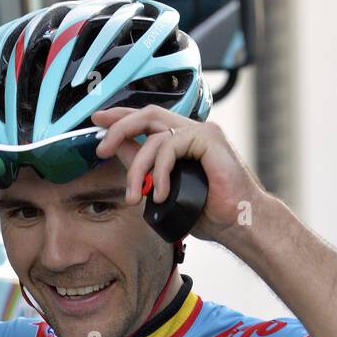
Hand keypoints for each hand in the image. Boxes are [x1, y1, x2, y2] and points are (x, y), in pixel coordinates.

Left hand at [91, 104, 261, 245]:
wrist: (238, 222)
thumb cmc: (210, 211)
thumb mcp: (165, 188)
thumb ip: (146, 168)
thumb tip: (120, 153)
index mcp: (182, 140)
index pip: (146, 121)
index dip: (121, 118)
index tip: (98, 121)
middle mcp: (191, 131)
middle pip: (147, 115)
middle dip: (119, 128)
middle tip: (101, 148)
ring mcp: (201, 132)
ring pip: (155, 136)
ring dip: (137, 167)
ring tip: (135, 196)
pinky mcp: (209, 139)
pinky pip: (171, 146)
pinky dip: (160, 171)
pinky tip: (161, 193)